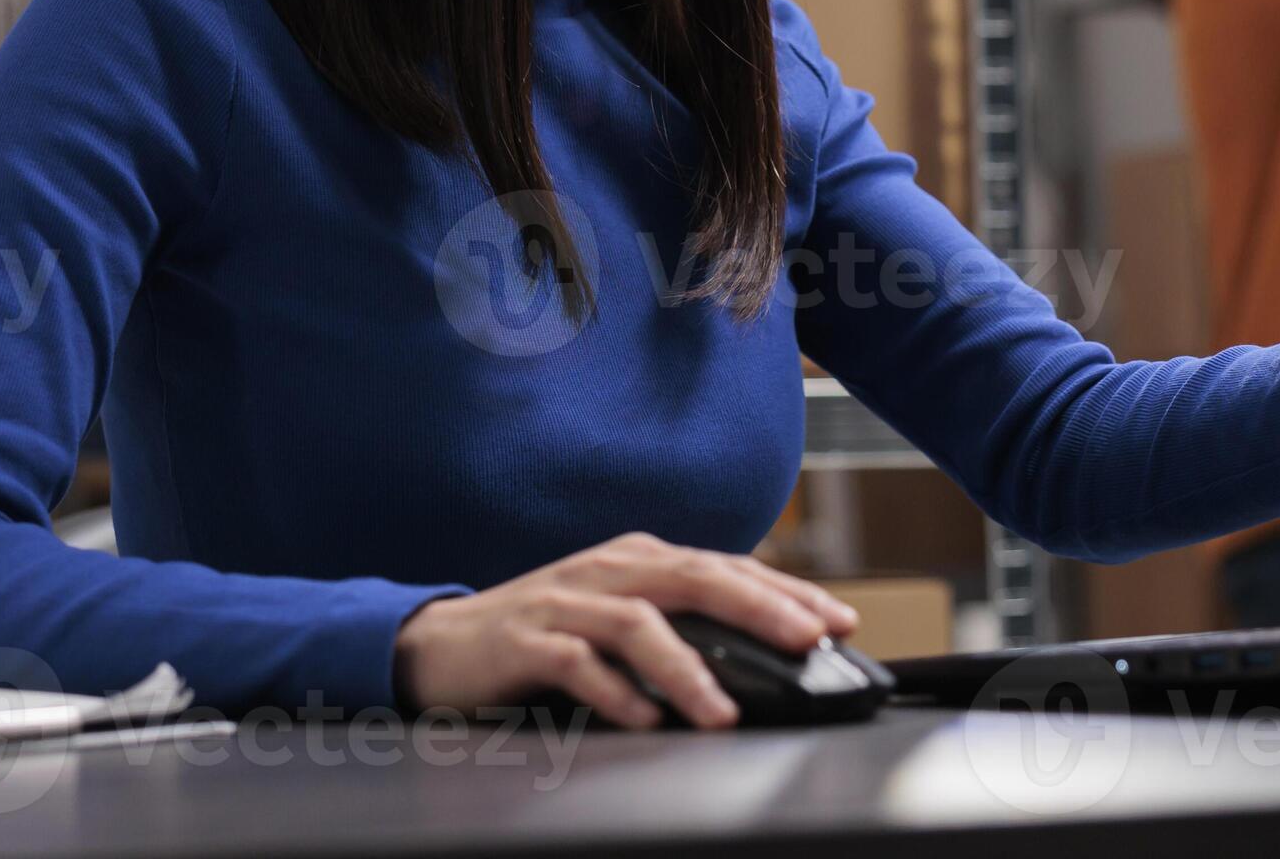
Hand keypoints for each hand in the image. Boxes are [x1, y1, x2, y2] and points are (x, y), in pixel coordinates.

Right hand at [391, 533, 859, 729]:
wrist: (441, 646)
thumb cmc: (543, 635)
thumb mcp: (619, 618)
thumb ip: (679, 624)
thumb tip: (760, 655)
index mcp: (638, 560)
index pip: (726, 567)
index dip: (785, 591)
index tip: (838, 618)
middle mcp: (609, 570)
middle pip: (695, 578)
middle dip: (759, 608)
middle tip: (808, 641)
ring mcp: (566, 602)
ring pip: (639, 623)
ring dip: (687, 669)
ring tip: (721, 711)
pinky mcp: (526, 640)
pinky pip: (577, 663)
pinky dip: (614, 692)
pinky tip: (643, 720)